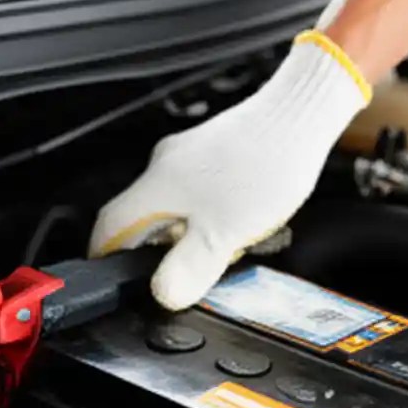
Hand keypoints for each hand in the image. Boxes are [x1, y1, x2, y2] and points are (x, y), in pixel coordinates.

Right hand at [89, 32, 370, 309]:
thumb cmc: (265, 166)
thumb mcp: (224, 235)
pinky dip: (214, 214)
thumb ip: (189, 269)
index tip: (113, 278)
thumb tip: (162, 294)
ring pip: (175, 207)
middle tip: (189, 271)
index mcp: (155, 187)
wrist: (301, 114)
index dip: (105, 258)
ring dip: (193, 233)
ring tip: (230, 245)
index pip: (108, 228)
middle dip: (161, 251)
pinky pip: (202, 192)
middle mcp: (165, 167)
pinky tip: (244, 221)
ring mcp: (191, 156)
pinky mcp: (217, 151)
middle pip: (143, 219)